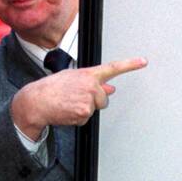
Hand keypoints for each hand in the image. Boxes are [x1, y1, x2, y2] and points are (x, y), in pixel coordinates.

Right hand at [12, 56, 146, 136]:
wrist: (37, 101)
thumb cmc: (52, 88)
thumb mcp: (73, 78)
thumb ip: (93, 82)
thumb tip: (111, 88)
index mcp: (88, 74)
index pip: (113, 68)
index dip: (130, 64)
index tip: (143, 61)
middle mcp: (91, 86)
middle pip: (104, 99)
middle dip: (94, 100)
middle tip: (76, 98)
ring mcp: (89, 100)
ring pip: (96, 109)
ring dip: (85, 108)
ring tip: (69, 103)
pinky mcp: (85, 113)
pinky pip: (87, 119)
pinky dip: (79, 117)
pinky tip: (67, 111)